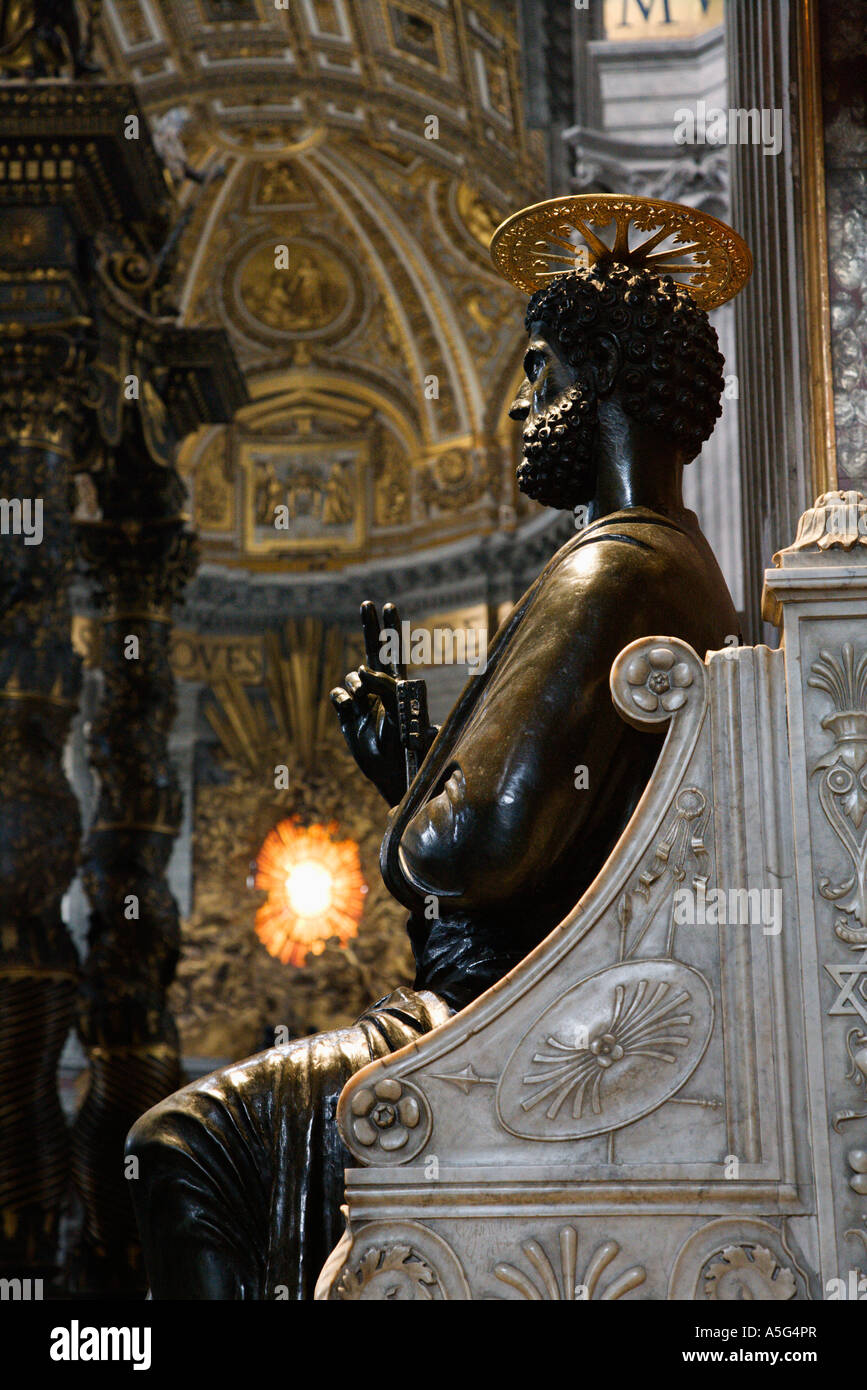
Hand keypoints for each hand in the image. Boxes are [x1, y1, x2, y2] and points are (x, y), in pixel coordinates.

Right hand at [330, 600, 408, 805]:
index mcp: (397, 685)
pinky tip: (350, 709)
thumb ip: (385, 686)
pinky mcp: (347, 715)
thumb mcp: (401, 709)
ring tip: (363, 701)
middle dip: (370, 627)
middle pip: (371, 651)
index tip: (388, 606)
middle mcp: (379, 689)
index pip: (393, 651)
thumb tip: (361, 670)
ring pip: (352, 678)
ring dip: (356, 685)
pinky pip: (339, 696)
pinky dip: (343, 699)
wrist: (393, 769)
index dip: (390, 629)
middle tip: (367, 603)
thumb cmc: (405, 741)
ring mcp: (362, 700)